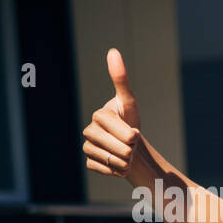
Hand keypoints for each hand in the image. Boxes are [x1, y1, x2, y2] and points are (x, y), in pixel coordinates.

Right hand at [82, 48, 148, 183]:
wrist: (130, 145)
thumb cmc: (131, 121)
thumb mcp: (130, 102)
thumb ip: (121, 79)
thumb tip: (112, 51)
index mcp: (100, 115)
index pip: (123, 133)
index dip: (133, 136)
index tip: (135, 133)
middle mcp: (89, 130)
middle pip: (118, 149)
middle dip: (131, 150)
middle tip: (132, 146)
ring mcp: (87, 147)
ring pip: (111, 161)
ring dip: (125, 162)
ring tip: (127, 155)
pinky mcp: (89, 162)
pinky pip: (104, 170)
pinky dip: (116, 171)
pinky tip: (118, 164)